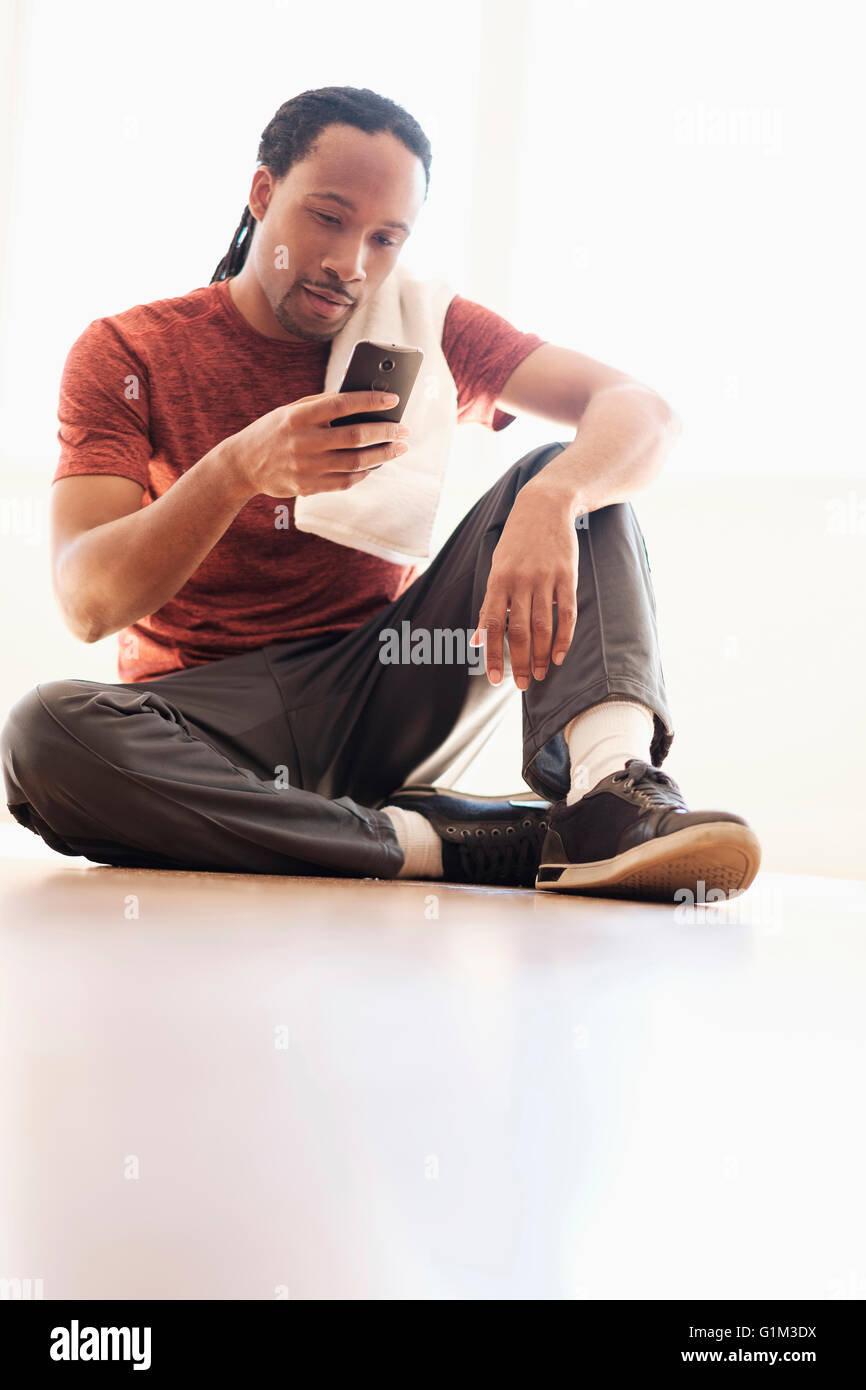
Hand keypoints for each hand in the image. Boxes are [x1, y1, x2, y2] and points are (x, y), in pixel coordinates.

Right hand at [224, 390, 410, 500]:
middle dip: (385, 432)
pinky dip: (364, 473)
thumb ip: (322, 405)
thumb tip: (361, 399)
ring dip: (382, 455)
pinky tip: (375, 464)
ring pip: (355, 462)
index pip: (341, 404)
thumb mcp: (291, 411)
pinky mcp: (307, 487)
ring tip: (399, 447)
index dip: (370, 401)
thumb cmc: (274, 431)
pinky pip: (345, 482)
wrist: (242, 464)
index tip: (393, 400)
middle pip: (354, 437)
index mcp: (298, 416)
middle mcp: (302, 442)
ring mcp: (305, 467)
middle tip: (404, 430)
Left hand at [471, 481, 579, 688]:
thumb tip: (477, 640)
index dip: (493, 654)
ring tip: (542, 674)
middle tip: (523, 685)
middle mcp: (521, 581)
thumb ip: (490, 605)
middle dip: (521, 662)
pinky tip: (560, 655)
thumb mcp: (497, 568)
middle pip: (519, 630)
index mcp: (499, 580)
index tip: (494, 678)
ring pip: (543, 626)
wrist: (545, 506)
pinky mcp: (568, 576)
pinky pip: (567, 613)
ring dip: (542, 654)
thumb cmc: (518, 542)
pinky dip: (564, 637)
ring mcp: (546, 578)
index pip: (493, 625)